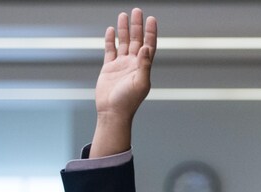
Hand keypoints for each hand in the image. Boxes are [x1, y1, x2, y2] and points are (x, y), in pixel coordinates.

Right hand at [89, 8, 157, 156]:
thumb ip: (144, 65)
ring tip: (124, 15)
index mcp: (143, 67)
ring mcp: (121, 65)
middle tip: (137, 11)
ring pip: (123, 42)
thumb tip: (147, 48)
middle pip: (137, 40)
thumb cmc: (128, 101)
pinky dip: (110, 40)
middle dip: (137, 26)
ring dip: (124, 29)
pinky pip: (110, 50)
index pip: (149, 45)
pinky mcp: (109, 68)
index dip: (151, 32)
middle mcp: (133, 64)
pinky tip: (111, 30)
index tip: (151, 19)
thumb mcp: (140, 83)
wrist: (112, 112)